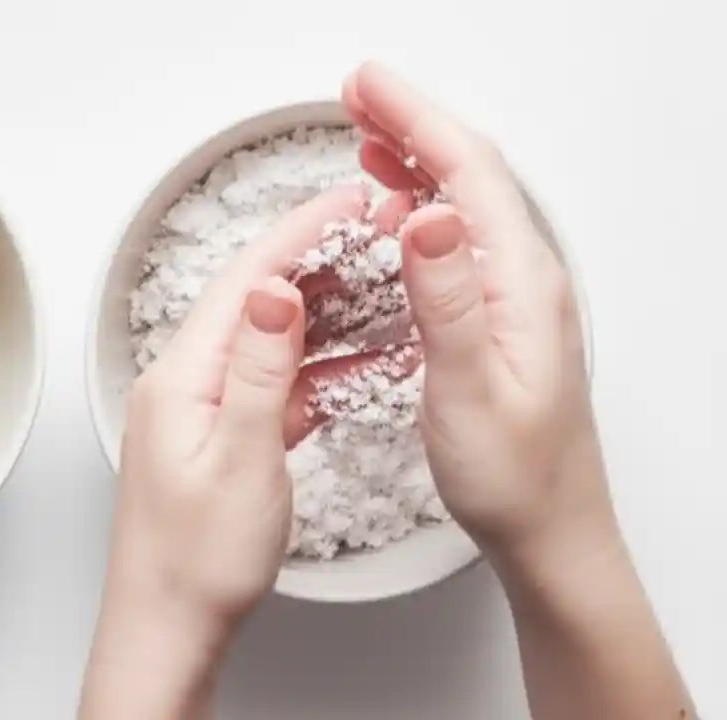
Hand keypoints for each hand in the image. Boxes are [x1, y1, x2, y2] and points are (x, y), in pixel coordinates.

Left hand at [79, 187, 371, 718]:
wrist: (168, 628)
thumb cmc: (195, 562)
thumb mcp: (242, 459)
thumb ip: (260, 371)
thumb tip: (273, 292)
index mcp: (181, 376)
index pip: (246, 281)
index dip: (300, 233)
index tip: (346, 201)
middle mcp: (184, 382)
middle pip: (256, 301)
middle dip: (319, 262)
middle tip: (374, 233)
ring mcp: (201, 409)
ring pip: (270, 342)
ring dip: (325, 316)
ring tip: (380, 287)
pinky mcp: (221, 438)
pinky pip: (275, 386)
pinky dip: (319, 372)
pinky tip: (360, 366)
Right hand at [343, 62, 691, 719]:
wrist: (548, 527)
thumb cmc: (514, 473)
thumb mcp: (469, 388)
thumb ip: (449, 300)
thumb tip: (428, 218)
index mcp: (520, 283)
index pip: (468, 172)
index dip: (415, 118)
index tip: (366, 87)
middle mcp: (523, 279)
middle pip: (467, 173)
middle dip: (410, 122)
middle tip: (355, 94)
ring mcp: (511, 296)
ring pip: (460, 203)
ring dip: (414, 159)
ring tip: (366, 135)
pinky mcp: (496, 317)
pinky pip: (455, 241)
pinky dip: (418, 207)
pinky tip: (394, 214)